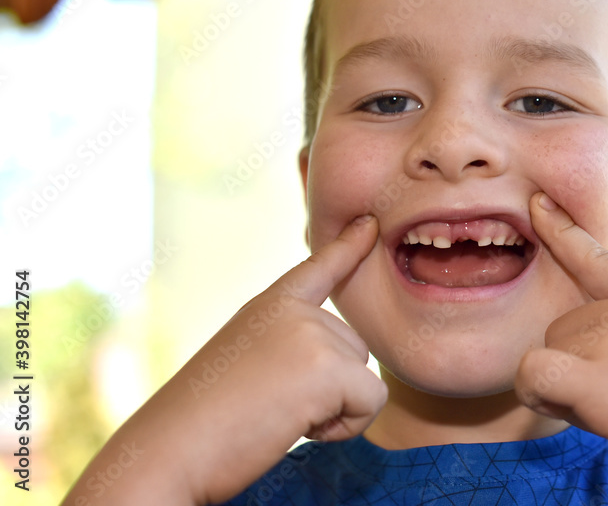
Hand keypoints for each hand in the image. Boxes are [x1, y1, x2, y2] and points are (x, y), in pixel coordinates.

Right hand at [62, 216, 385, 505]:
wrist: (169, 452)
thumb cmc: (201, 425)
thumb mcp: (245, 364)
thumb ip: (288, 346)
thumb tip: (338, 360)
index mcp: (269, 306)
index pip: (319, 269)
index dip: (348, 247)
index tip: (370, 222)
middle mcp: (294, 311)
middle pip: (355, 349)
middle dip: (329, 388)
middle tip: (271, 404)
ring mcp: (311, 334)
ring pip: (365, 378)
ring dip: (334, 409)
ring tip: (278, 415)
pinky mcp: (327, 368)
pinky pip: (372, 403)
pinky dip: (347, 427)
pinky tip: (299, 427)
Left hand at [515, 193, 607, 505]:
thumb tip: (574, 337)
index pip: (593, 255)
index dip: (560, 228)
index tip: (536, 202)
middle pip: (558, 328)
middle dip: (574, 368)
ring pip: (545, 353)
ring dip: (566, 391)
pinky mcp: (598, 379)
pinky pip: (533, 373)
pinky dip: (540, 395)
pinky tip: (574, 409)